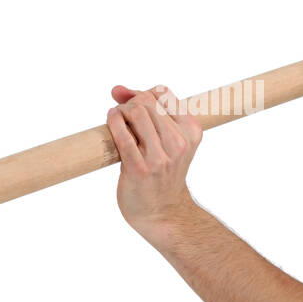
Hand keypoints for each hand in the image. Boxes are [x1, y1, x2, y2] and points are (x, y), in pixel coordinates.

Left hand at [106, 84, 202, 239]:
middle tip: (123, 115)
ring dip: (120, 111)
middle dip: (129, 103)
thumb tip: (117, 89)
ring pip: (136, 112)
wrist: (163, 212)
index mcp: (191, 131)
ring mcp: (160, 157)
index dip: (143, 92)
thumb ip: (147, 110)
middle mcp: (179, 143)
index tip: (130, 99)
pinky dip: (113, 122)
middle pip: (147, 101)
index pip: (163, 94)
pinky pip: (123, 135)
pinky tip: (111, 120)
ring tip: (117, 120)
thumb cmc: (163, 171)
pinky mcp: (140, 168)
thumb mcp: (169, 139)